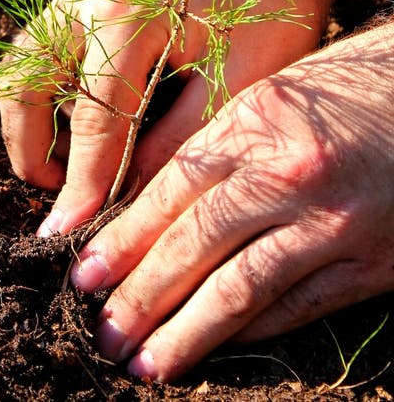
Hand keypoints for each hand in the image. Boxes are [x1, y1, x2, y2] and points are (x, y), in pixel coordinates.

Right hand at [0, 0, 349, 232]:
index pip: (90, 119)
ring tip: (62, 167)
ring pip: (22, 64)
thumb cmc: (268, 13)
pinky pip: (39, 48)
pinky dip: (42, 92)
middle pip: (25, 84)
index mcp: (127, 17)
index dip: (80, 182)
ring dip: (27, 120)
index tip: (67, 233)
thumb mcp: (235, 85)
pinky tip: (76, 125)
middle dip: (28, 149)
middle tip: (57, 197)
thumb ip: (175, 143)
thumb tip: (125, 201)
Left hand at [70, 20, 393, 381]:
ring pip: (242, 287)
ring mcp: (332, 221)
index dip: (125, 237)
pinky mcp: (371, 262)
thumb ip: (224, 144)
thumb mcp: (279, 93)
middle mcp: (290, 173)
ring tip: (146, 364)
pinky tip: (216, 348)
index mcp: (258, 121)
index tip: (85, 274)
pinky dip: (251, 332)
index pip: (173, 188)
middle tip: (102, 333)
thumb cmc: (353, 86)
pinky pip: (297, 306)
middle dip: (142, 294)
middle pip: (196, 242)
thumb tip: (159, 200)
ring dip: (187, 332)